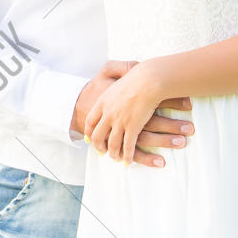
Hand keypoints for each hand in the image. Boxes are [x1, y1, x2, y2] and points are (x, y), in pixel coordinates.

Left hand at [72, 60, 192, 168]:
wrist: (148, 80)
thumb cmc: (138, 76)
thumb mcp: (118, 77)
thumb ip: (114, 83)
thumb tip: (116, 83)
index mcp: (103, 102)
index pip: (91, 121)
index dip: (89, 131)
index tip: (89, 138)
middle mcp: (108, 114)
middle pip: (98, 135)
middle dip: (99, 146)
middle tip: (102, 152)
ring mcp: (119, 122)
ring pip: (112, 144)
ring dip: (114, 154)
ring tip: (116, 158)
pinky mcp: (132, 128)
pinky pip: (127, 147)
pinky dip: (127, 156)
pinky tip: (128, 161)